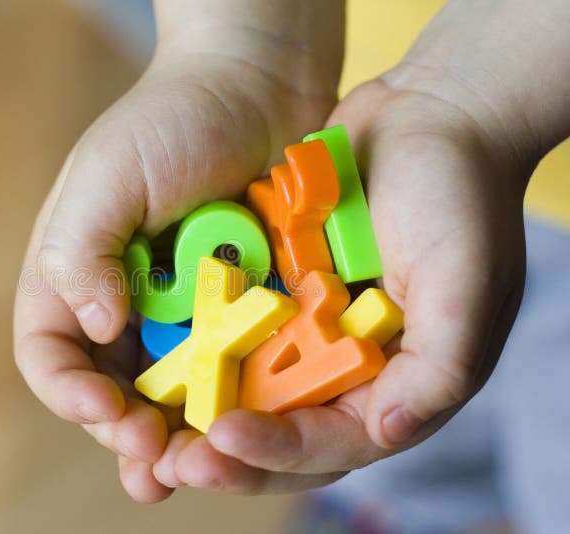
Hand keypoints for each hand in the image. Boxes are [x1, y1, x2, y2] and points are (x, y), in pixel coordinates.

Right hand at [14, 8, 342, 501]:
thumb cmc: (171, 119)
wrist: (256, 86)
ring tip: (195, 470)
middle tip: (156, 463)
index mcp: (75, 275)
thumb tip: (97, 327)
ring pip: (170, 393)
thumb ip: (82, 251)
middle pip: (110, 390)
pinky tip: (245, 427)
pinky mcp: (235, 309)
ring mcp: (180, 310)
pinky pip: (229, 367)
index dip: (70, 394)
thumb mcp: (108, 175)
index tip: (106, 410)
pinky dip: (232, 401)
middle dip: (126, 433)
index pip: (50, 355)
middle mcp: (122, 303)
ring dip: (179, 436)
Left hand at [156, 66, 531, 493]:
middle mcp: (347, 370)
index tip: (224, 435)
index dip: (276, 450)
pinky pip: (232, 333)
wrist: (430, 118)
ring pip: (247, 394)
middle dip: (226, 455)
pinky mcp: (280, 294)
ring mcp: (309, 332)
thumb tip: (386, 432)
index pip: (330, 442)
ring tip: (145, 427)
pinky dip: (200, 352)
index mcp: (395, 384)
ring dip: (200, 415)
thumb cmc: (461, 196)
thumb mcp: (466, 281)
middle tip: (169, 459)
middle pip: (279, 434)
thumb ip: (438, 365)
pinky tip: (158, 360)